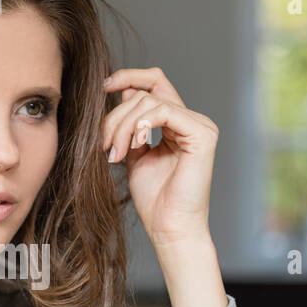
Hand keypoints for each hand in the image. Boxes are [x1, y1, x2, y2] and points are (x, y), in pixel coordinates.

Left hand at [100, 66, 218, 248]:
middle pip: (148, 91)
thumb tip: (122, 91)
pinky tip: (134, 146)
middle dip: (117, 115)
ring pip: (150, 102)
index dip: (128, 78)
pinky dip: (142, 124)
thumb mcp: (134, 153)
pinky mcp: (202, 135)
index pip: (155, 84)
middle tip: (105, 145)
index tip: (103, 87)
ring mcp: (200, 126)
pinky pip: (165, 111)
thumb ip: (131, 125)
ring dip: (123, 125)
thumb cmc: (153, 199)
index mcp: (178, 123)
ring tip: (115, 154)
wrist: (169, 229)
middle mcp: (192, 121)